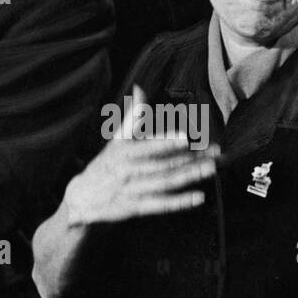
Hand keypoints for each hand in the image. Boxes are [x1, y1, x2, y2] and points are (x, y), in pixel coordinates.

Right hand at [63, 85, 218, 225]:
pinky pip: (161, 205)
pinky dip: (180, 202)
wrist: (82, 198)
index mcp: (124, 152)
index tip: (187, 136)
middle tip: (215, 152)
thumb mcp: (116, 140)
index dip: (167, 141)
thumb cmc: (105, 165)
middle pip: (164, 164)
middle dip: (191, 158)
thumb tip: (140, 89)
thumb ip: (133, 117)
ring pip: (166, 183)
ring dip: (190, 176)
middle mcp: (129, 171)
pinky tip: (198, 197)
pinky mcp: (137, 208)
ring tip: (211, 169)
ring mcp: (133, 191)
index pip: (149, 146)